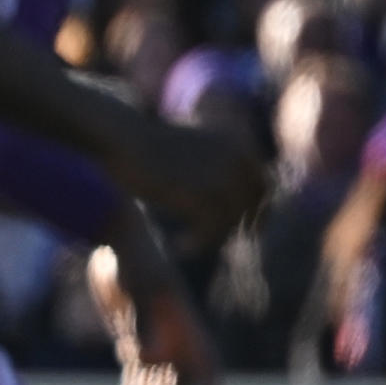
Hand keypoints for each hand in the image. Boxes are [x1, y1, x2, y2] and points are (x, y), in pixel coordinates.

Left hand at [89, 222, 223, 384]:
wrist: (118, 245)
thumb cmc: (134, 263)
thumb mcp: (140, 288)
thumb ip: (144, 322)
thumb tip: (142, 359)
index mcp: (187, 329)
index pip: (209, 367)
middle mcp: (178, 342)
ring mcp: (157, 344)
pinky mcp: (133, 345)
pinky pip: (134, 382)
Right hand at [103, 116, 265, 241]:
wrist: (122, 137)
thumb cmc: (146, 146)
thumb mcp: (192, 150)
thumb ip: (215, 168)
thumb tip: (228, 198)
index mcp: (238, 144)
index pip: (263, 186)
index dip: (256, 211)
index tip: (241, 231)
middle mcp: (237, 158)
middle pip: (250, 206)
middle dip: (234, 227)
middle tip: (209, 241)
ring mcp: (221, 175)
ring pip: (231, 221)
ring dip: (211, 239)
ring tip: (187, 246)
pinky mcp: (201, 194)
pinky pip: (212, 230)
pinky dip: (198, 244)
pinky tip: (179, 248)